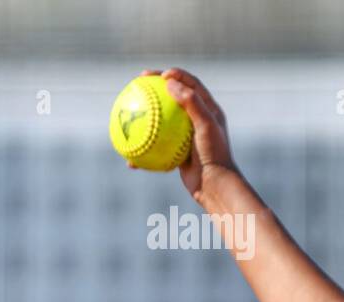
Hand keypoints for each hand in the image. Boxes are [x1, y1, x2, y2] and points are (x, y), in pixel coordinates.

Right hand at [130, 67, 237, 207]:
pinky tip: (128, 148)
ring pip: (162, 120)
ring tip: (127, 107)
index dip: (176, 74)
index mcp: (209, 111)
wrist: (216, 185)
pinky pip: (156, 143)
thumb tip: (169, 82)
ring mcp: (187, 136)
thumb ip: (191, 103)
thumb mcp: (206, 126)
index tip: (158, 75)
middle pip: (174, 97)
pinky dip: (142, 144)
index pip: (192, 85)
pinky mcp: (178, 151)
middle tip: (138, 81)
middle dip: (156, 87)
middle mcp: (199, 121)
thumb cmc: (214, 154)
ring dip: (145, 113)